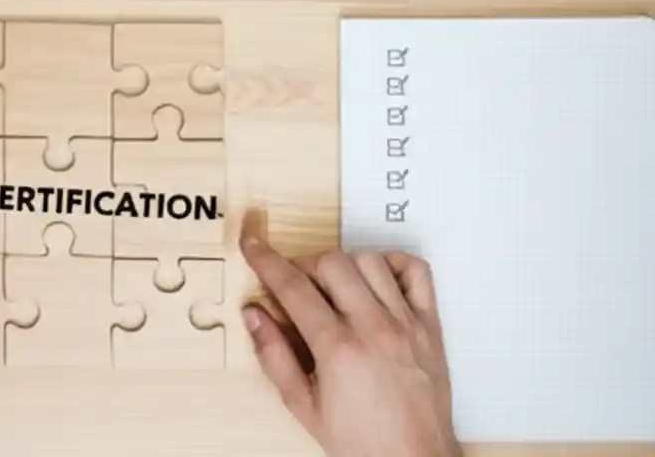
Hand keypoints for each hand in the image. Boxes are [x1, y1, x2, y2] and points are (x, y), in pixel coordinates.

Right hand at [240, 236, 459, 456]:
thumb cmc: (358, 440)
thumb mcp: (302, 406)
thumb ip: (274, 356)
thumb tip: (252, 314)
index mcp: (338, 348)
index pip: (293, 287)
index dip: (266, 260)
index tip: (252, 245)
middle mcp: (374, 327)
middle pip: (331, 263)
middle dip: (304, 264)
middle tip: (295, 284)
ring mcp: (406, 322)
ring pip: (370, 260)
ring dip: (343, 265)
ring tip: (332, 286)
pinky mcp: (430, 325)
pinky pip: (416, 271)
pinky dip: (392, 264)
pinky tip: (375, 280)